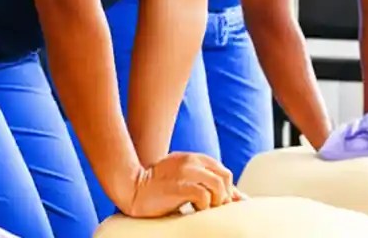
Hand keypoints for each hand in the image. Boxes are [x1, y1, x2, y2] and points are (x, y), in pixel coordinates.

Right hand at [122, 152, 240, 217]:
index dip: (228, 190)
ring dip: (216, 201)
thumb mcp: (183, 177)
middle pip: (225, 176)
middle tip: (213, 208)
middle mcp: (192, 161)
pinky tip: (194, 209)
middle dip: (225, 195)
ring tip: (204, 209)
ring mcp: (186, 172)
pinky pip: (204, 195)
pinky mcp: (180, 186)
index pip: (223, 171)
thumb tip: (235, 197)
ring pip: (219, 185)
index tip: (221, 203)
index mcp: (194, 158)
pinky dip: (204, 205)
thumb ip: (204, 181)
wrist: (132, 188)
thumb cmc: (159, 187)